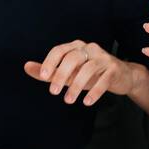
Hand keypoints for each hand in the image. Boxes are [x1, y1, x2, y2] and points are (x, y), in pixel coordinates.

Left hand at [24, 40, 141, 106]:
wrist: (122, 76)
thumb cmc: (90, 74)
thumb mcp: (68, 72)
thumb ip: (48, 70)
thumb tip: (26, 67)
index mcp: (76, 46)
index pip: (60, 50)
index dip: (50, 62)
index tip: (43, 77)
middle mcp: (89, 48)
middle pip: (73, 58)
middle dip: (61, 75)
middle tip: (54, 92)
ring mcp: (103, 58)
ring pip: (88, 69)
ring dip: (76, 86)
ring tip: (68, 100)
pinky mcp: (114, 69)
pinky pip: (104, 80)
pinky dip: (94, 91)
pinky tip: (86, 102)